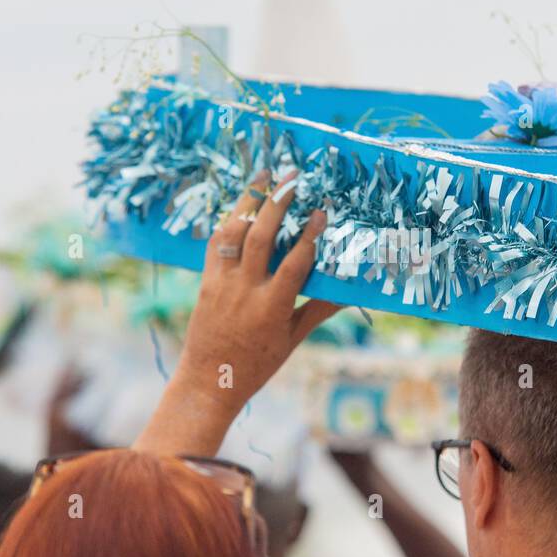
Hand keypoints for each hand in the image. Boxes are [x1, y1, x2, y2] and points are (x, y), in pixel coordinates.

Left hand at [136, 173, 338, 455]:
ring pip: (234, 232)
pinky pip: (216, 243)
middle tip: (292, 177)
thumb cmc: (257, 365)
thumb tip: (350, 292)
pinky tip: (241, 203)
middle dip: (277, 203)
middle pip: (262, 237)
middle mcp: (245, 290)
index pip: (295, 263)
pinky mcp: (205, 280)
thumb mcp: (293, 340)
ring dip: (249, 201)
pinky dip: (228, 220)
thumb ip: (320, 311)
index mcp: (272, 308)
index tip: (322, 211)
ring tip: (264, 176)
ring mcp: (222, 283)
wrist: (209, 381)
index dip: (310, 235)